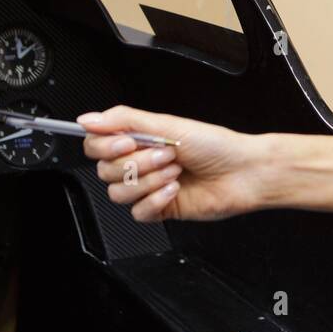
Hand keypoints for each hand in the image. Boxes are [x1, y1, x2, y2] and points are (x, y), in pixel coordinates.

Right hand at [78, 105, 268, 221]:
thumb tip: (88, 119)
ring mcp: (149, 187)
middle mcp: (142, 163)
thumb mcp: (168, 124)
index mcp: (140, 139)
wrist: (244, 173)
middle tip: (166, 155)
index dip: (104, 146)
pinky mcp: (159, 209)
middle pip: (104, 171)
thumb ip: (124, 120)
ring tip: (175, 171)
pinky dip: (156, 200)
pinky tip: (175, 190)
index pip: (97, 145)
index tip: (127, 142)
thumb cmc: (216, 145)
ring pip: (119, 193)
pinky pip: (138, 213)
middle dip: (137, 163)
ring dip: (149, 181)